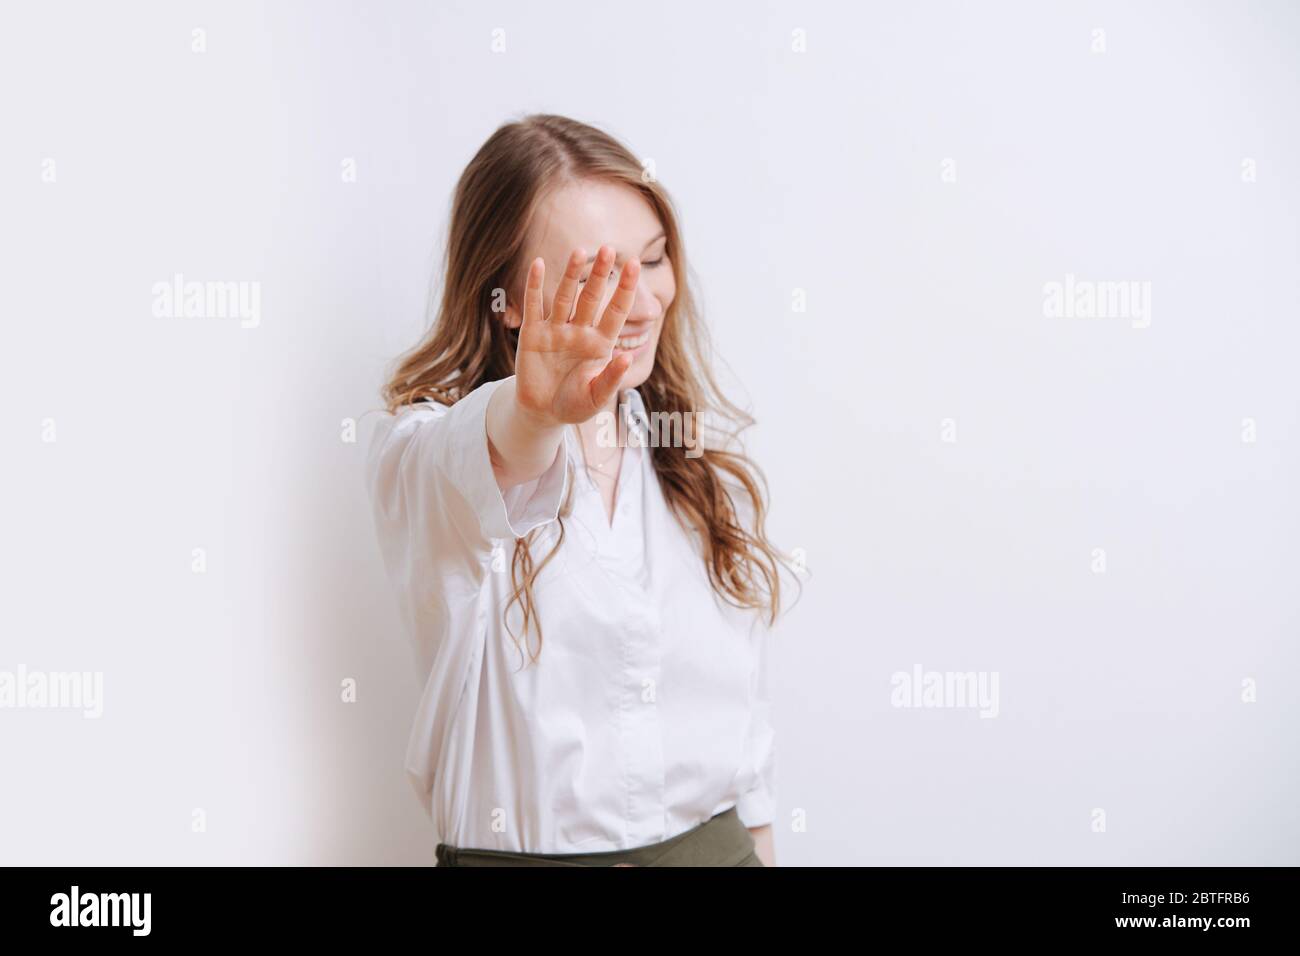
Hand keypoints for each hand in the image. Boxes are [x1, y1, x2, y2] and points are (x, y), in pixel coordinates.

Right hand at [513, 245, 640, 426]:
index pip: (616, 311)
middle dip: (599, 274)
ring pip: (565, 296)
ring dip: (570, 274)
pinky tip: (538, 264)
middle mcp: (579, 331)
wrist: (543, 413)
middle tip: (609, 248)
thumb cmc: (575, 405)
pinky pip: (534, 306)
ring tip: (579, 251)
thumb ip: (611, 379)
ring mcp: (556, 330)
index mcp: (600, 344)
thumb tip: (627, 358)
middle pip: (591, 297)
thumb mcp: (596, 398)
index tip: (635, 264)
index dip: (625, 288)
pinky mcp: (533, 334)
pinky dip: (534, 286)